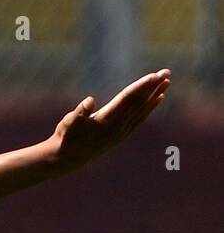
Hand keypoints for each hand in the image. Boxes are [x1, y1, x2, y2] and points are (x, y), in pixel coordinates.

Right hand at [47, 69, 170, 173]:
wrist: (65, 160)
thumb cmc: (64, 137)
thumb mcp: (67, 123)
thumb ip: (78, 112)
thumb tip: (89, 101)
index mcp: (105, 121)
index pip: (127, 99)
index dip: (141, 86)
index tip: (154, 75)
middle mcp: (116, 128)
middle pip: (139, 103)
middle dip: (153, 87)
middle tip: (166, 72)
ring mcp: (120, 133)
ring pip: (142, 110)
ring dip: (155, 95)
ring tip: (167, 82)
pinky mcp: (120, 136)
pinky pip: (139, 119)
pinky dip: (149, 108)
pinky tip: (158, 98)